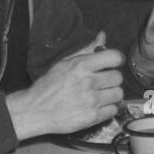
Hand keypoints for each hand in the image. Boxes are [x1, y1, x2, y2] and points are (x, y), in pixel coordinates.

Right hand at [5, 34, 124, 139]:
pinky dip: (108, 109)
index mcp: (81, 66)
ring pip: (119, 94)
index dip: (117, 60)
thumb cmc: (48, 86)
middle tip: (102, 82)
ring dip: (111, 94)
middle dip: (112, 79)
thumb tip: (102, 37)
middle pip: (118, 77)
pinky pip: (113, 110)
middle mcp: (87, 82)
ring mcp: (90, 100)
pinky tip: (98, 106)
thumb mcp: (65, 63)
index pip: (115, 57)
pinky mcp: (92, 117)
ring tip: (100, 95)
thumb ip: (87, 50)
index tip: (113, 64)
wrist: (35, 110)